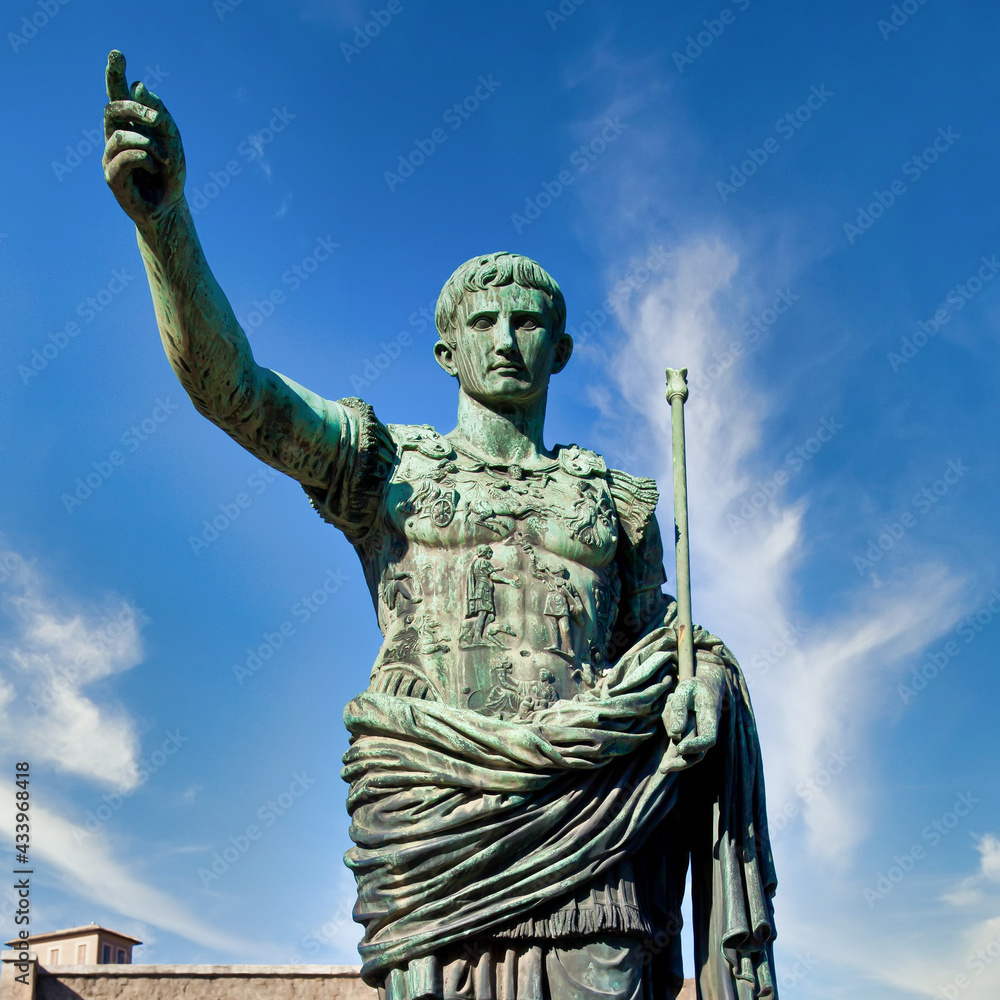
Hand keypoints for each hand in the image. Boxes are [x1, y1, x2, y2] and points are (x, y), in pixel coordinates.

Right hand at [103, 50, 185, 227]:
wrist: (169, 208)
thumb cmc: (169, 174)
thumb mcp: (172, 142)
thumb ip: (159, 116)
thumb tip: (139, 86)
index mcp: (129, 125)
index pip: (118, 95)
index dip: (115, 75)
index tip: (117, 54)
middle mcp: (115, 136)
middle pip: (113, 108)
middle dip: (134, 108)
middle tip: (156, 118)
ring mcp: (110, 155)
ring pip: (120, 135)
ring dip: (148, 143)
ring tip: (163, 158)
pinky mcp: (111, 176)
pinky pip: (125, 157)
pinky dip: (144, 158)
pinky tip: (154, 168)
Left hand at [662, 656, 725, 758]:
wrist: (704, 687)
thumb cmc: (695, 687)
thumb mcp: (685, 689)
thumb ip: (680, 709)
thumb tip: (675, 733)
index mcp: (711, 719)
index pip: (708, 738)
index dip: (696, 746)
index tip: (681, 748)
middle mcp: (707, 731)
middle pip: (699, 754)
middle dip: (681, 763)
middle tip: (663, 769)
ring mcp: (698, 736)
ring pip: (685, 748)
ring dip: (672, 742)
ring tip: (667, 723)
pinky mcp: (688, 737)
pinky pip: (679, 746)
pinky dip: (669, 748)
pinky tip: (662, 761)